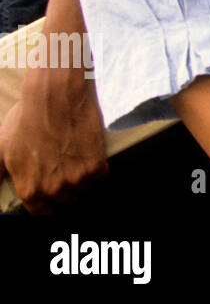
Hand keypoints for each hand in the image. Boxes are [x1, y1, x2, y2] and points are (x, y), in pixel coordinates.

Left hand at [0, 66, 107, 212]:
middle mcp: (53, 189)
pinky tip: (90, 155)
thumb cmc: (26, 118)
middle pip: (67, 202)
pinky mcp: (96, 166)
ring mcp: (76, 178)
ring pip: (85, 191)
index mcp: (29, 189)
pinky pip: (101, 179)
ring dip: (84, 180)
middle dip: (67, 190)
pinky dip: (98, 170)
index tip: (52, 191)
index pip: (43, 212)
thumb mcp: (2, 149)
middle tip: (67, 170)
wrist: (53, 97)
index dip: (48, 201)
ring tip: (79, 161)